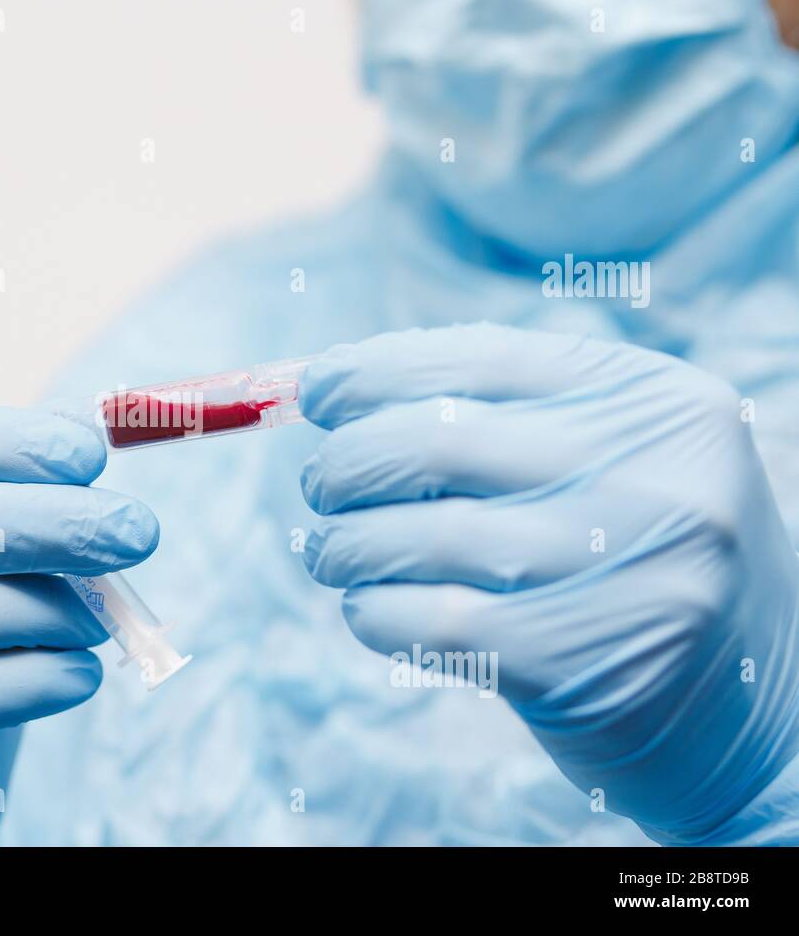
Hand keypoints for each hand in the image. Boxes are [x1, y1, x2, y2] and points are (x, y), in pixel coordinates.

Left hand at [298, 323, 798, 842]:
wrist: (754, 712)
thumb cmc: (641, 563)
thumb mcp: (614, 462)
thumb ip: (504, 416)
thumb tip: (342, 389)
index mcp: (654, 402)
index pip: (479, 358)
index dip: (372, 372)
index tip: (316, 394)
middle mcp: (651, 475)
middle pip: (433, 440)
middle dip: (343, 463)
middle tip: (320, 484)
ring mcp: (622, 572)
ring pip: (418, 537)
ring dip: (342, 544)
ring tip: (331, 552)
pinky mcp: (581, 664)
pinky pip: (427, 621)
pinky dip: (371, 610)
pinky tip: (367, 607)